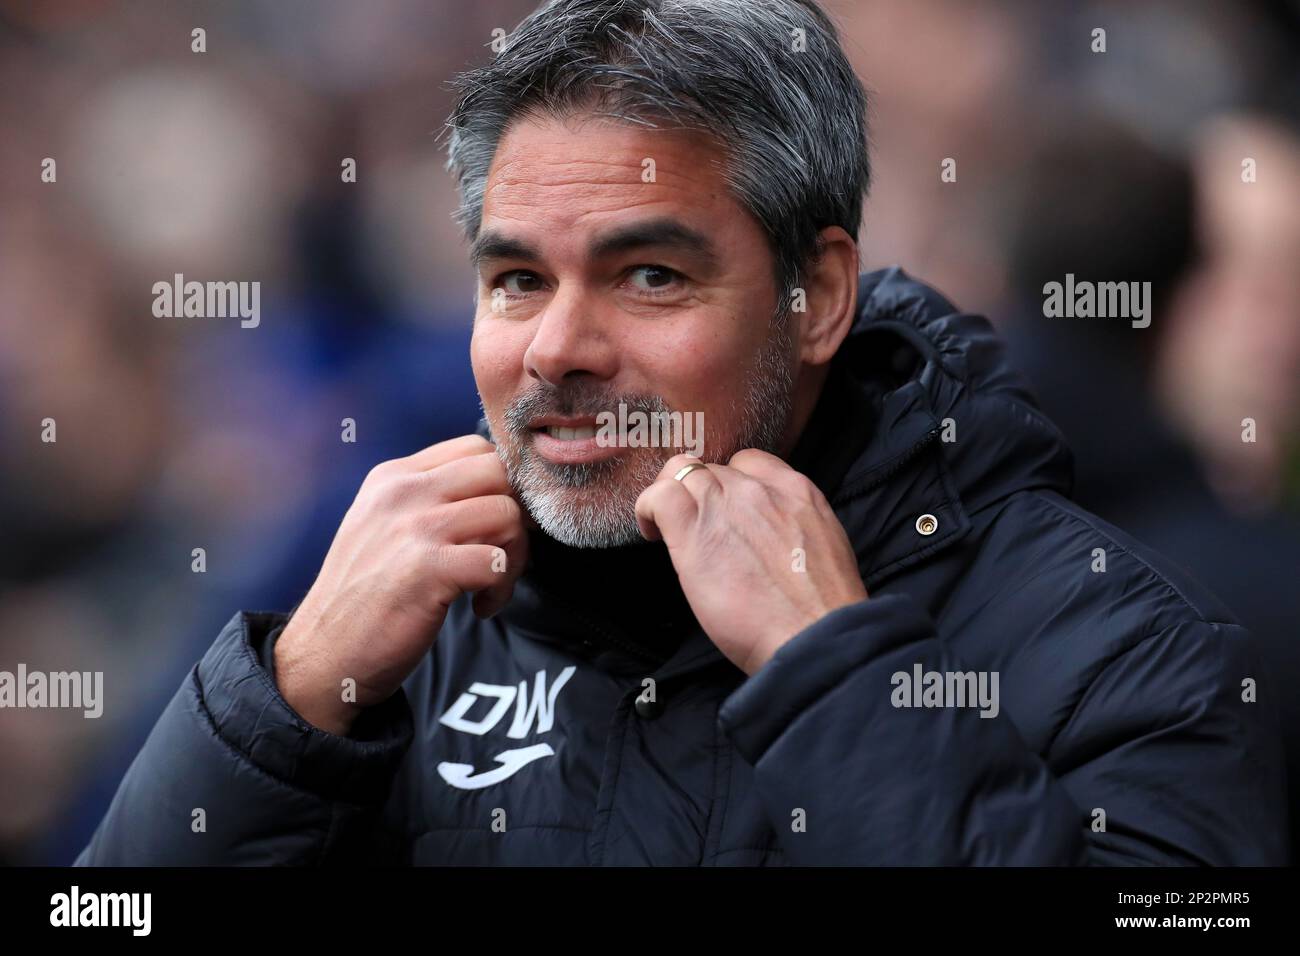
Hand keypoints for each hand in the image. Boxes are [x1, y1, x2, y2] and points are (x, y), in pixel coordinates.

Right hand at [274, 435, 527, 734]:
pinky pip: (498, 562)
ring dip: (514, 556)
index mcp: (393, 477)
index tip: (498, 523)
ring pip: (507, 513)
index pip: (475, 449)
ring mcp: (415, 529)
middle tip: (504, 553)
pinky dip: (502, 589)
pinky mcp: (428, 570)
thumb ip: (428, 500)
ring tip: (490, 586)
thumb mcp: (381, 525)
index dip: (502, 484)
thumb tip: (499, 491)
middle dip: (517, 514)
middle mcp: (403, 493)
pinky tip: (480, 607)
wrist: (325, 654)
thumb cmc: (364, 595)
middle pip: (498, 472)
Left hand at [635, 449, 867, 674]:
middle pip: (711, 469)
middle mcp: (758, 489)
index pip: (747, 462)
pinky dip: (648, 508)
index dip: (728, 484)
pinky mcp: (695, 532)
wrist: (813, 633)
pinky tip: (653, 533)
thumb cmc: (817, 609)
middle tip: (694, 527)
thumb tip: (760, 533)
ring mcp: (725, 505)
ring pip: (682, 472)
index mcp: (795, 489)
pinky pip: (659, 496)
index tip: (722, 510)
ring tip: (667, 528)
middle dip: (700, 494)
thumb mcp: (821, 544)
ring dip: (671, 495)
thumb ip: (789, 524)